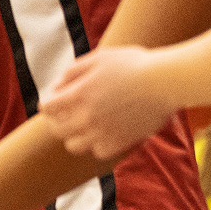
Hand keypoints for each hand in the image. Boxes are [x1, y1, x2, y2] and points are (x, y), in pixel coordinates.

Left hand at [41, 45, 175, 162]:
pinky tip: (104, 131)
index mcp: (77, 95)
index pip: (46, 107)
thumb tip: (59, 85)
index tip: (55, 97)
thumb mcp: (99, 58)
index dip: (48, 101)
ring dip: (74, 134)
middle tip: (65, 112)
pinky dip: (97, 143)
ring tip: (83, 124)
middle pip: (56, 129)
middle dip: (57, 119)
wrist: (164, 81)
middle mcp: (86, 118)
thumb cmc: (133, 64)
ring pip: (74, 145)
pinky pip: (98, 151)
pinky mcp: (119, 143)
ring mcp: (102, 133)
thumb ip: (74, 71)